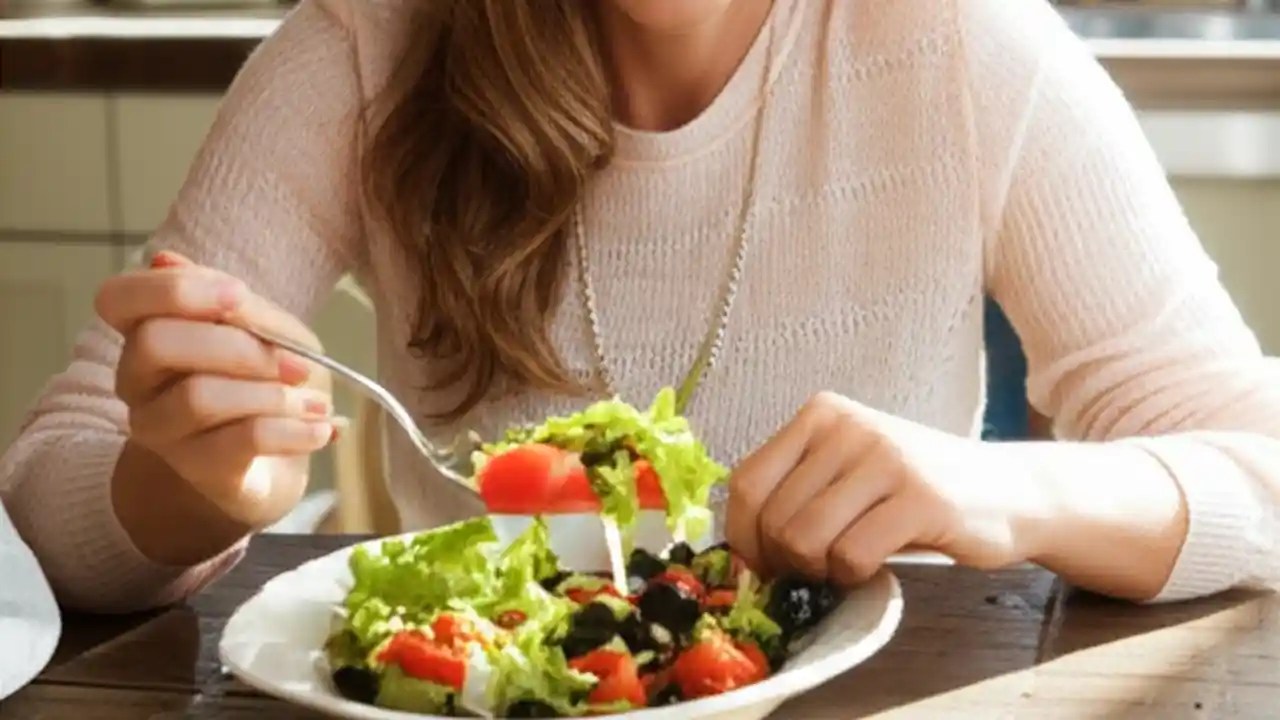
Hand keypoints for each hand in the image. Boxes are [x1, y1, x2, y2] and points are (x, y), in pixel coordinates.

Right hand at [97, 250, 336, 529]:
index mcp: (147, 332)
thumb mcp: (268, 331)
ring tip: (317, 403)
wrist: (273, 463)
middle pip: (157, 344)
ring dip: (273, 395)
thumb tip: (167, 260)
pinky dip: (292, 430)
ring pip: (199, 398)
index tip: (237, 295)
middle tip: (299, 363)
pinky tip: (322, 428)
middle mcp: (138, 381)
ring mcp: (160, 429)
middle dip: (237, 346)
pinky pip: (240, 441)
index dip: (173, 290)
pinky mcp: (196, 469)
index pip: (116, 298)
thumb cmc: (265, 382)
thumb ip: (235, 305)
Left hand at [726, 392, 1043, 585]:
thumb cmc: (913, 489)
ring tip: (843, 567)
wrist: (1009, 489)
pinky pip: (852, 555)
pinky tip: (872, 568)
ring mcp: (886, 459)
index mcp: (821, 414)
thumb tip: (739, 550)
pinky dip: (852, 576)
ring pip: (806, 539)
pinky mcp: (920, 499)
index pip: (746, 482)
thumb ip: (796, 491)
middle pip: (774, 517)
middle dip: (783, 561)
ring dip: (818, 571)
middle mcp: (849, 427)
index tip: (760, 565)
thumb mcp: (848, 470)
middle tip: (812, 572)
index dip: (742, 536)